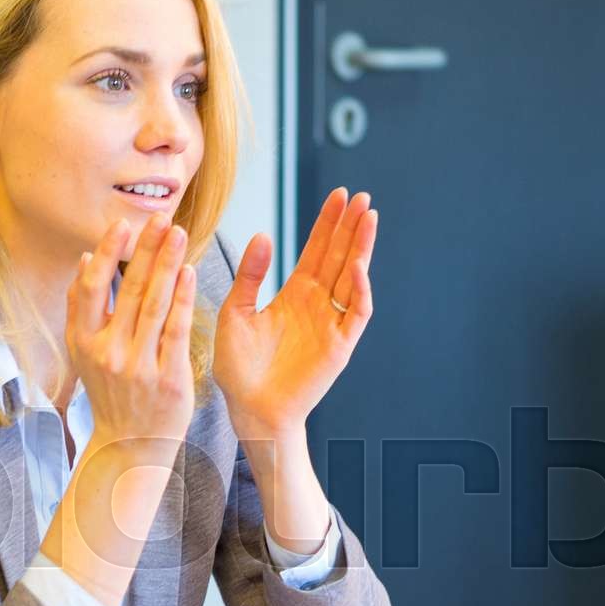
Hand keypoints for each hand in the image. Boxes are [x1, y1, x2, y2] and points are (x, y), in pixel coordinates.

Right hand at [66, 213, 196, 455]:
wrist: (130, 445)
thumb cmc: (111, 391)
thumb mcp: (83, 352)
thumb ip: (81, 307)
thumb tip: (85, 258)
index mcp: (83, 342)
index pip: (92, 288)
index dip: (107, 254)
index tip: (122, 223)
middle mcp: (108, 352)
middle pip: (129, 290)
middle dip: (146, 250)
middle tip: (162, 218)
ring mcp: (139, 367)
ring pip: (154, 306)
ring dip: (168, 266)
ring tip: (179, 234)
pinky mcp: (168, 380)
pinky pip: (177, 331)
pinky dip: (183, 300)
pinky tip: (189, 273)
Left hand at [213, 188, 375, 439]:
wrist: (249, 410)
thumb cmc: (238, 369)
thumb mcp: (235, 313)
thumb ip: (249, 276)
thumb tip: (264, 235)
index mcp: (294, 295)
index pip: (317, 250)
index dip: (328, 223)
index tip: (338, 195)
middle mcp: (317, 305)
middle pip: (339, 256)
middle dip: (351, 227)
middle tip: (360, 196)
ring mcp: (331, 324)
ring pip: (353, 278)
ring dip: (361, 248)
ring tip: (368, 217)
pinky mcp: (340, 347)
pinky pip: (356, 314)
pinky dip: (359, 291)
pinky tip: (355, 266)